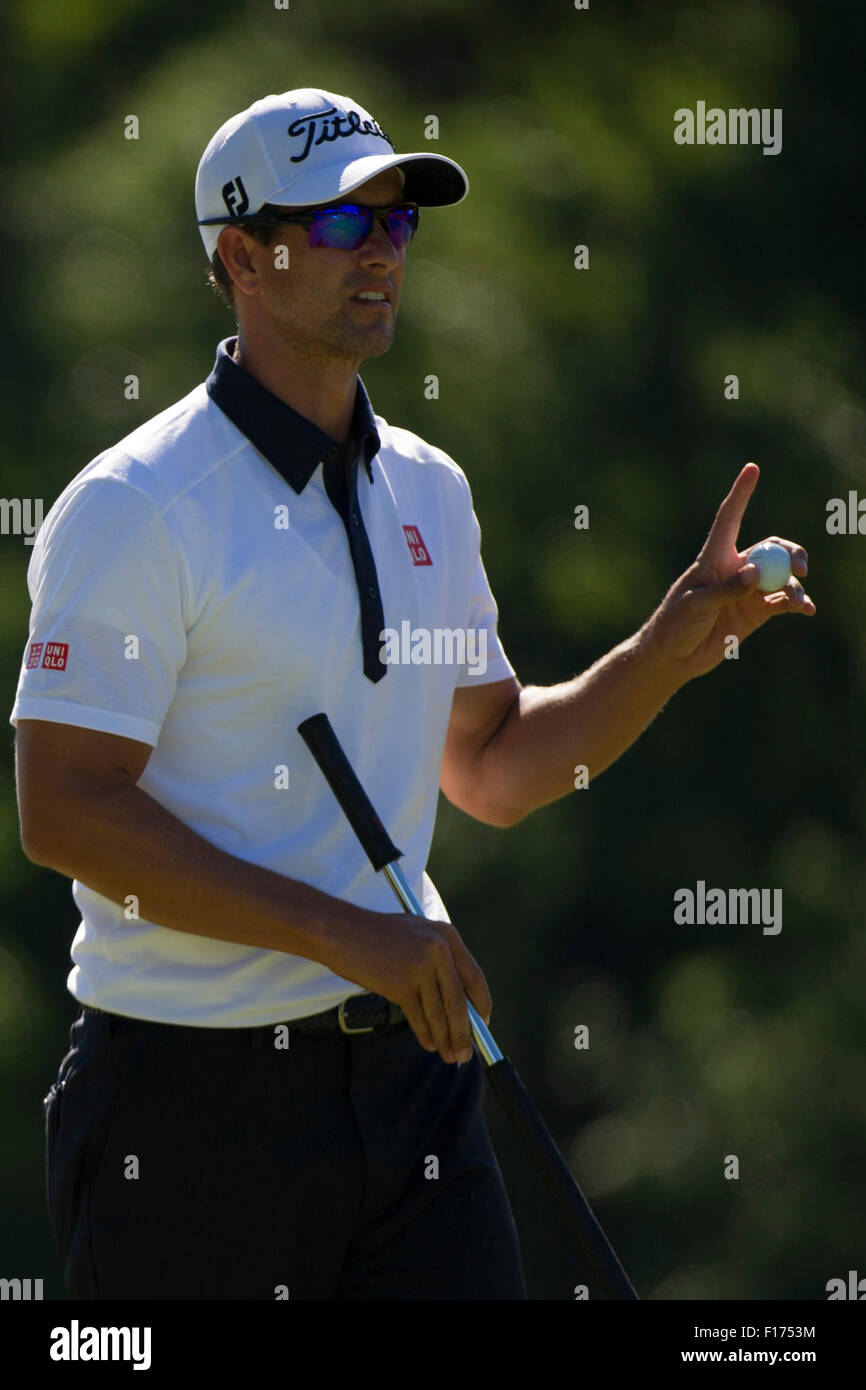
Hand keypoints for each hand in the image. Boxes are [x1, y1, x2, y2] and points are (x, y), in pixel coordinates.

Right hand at [324, 910, 491, 1064]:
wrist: (341, 931)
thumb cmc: (378, 936)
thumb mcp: (418, 935)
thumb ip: (440, 960)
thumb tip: (461, 1003)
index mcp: (447, 936)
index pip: (474, 976)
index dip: (481, 1003)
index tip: (483, 1023)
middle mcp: (438, 949)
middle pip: (458, 1001)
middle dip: (465, 1032)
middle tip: (467, 1052)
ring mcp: (419, 966)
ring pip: (439, 1013)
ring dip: (446, 1038)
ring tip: (451, 1055)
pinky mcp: (400, 984)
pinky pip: (418, 1016)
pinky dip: (425, 1034)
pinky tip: (430, 1044)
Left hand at [641, 462, 814, 681]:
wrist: (675, 656)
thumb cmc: (674, 624)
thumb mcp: (695, 605)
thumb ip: (726, 590)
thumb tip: (756, 573)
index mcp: (713, 558)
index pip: (729, 519)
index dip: (741, 494)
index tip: (752, 468)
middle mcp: (735, 568)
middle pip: (771, 549)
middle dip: (789, 553)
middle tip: (799, 568)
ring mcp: (748, 590)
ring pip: (782, 577)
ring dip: (794, 586)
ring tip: (797, 601)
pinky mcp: (756, 611)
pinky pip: (783, 601)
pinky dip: (797, 603)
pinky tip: (806, 609)